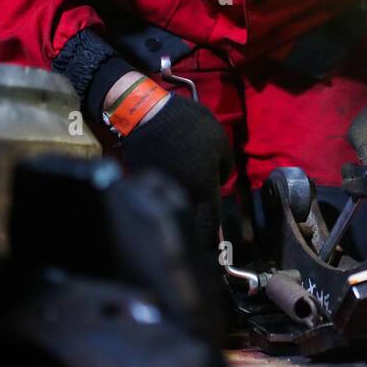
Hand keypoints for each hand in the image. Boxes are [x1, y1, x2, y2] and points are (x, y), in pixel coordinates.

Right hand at [119, 95, 234, 245]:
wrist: (145, 113)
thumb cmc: (190, 124)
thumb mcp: (220, 142)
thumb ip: (224, 168)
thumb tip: (218, 183)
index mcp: (204, 187)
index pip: (209, 224)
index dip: (212, 241)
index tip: (215, 253)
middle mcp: (181, 195)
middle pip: (190, 221)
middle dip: (196, 229)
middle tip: (201, 232)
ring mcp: (160, 191)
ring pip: (172, 210)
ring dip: (179, 212)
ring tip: (183, 207)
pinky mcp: (142, 184)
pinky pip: (157, 197)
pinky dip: (162, 197)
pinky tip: (164, 187)